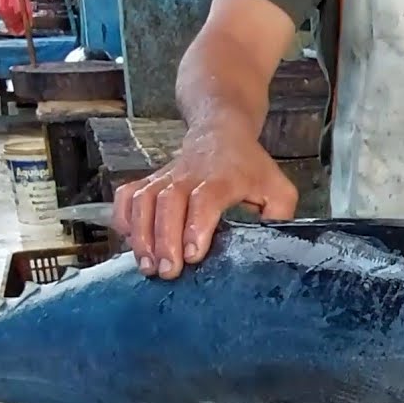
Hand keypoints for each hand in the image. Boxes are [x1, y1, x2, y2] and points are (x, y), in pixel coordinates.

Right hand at [111, 123, 297, 278]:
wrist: (221, 131)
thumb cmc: (250, 167)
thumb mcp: (278, 189)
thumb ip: (281, 218)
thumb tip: (274, 247)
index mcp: (224, 178)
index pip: (206, 198)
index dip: (197, 225)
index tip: (193, 254)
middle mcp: (190, 175)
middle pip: (169, 202)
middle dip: (164, 240)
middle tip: (167, 272)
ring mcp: (165, 176)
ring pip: (144, 200)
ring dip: (141, 234)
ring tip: (146, 265)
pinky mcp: (149, 179)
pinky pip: (127, 195)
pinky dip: (122, 218)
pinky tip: (129, 241)